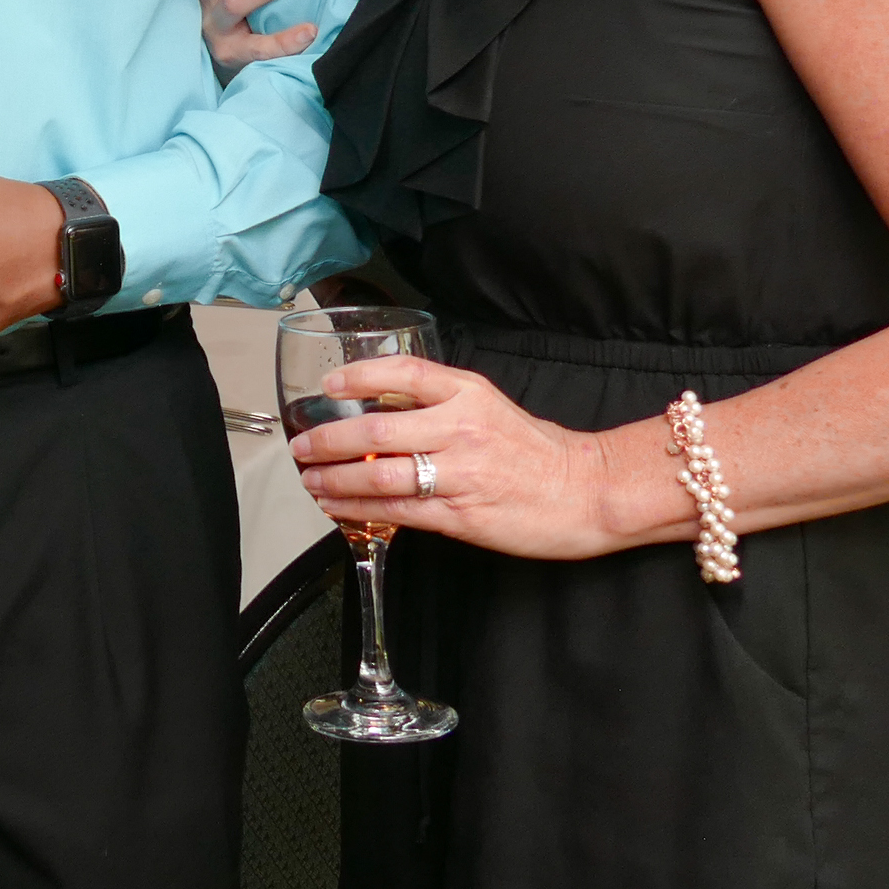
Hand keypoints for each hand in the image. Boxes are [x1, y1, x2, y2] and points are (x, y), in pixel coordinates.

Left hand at [283, 355, 624, 561]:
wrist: (587, 492)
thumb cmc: (537, 451)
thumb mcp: (489, 406)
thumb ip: (439, 402)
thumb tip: (380, 406)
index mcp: (468, 394)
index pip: (403, 373)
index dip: (359, 376)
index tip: (329, 385)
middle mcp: (461, 428)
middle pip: (377, 429)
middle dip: (328, 440)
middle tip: (301, 445)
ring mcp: (460, 473)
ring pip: (379, 474)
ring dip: (334, 478)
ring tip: (310, 479)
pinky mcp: (460, 515)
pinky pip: (397, 510)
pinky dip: (357, 509)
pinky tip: (337, 506)